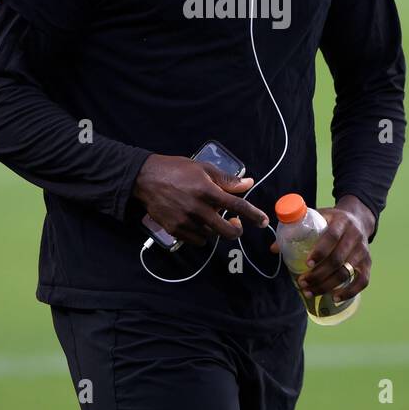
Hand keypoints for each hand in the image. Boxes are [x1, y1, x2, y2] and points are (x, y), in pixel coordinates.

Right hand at [132, 154, 268, 246]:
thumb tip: (248, 183)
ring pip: (212, 236)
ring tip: (210, 217)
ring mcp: (186, 221)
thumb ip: (226, 179)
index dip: (254, 215)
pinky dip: (202, 235)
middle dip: (236, 230)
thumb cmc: (176, 170)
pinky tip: (198, 223)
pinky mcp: (175, 230)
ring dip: (216, 229)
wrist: (145, 178)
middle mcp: (198, 209)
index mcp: (207, 191)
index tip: (263, 221)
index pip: (238, 206)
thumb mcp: (203, 168)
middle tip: (235, 223)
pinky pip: (197, 241)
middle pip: (228, 231)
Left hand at [269, 195, 373, 302]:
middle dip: (318, 275)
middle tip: (302, 283)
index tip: (307, 264)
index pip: (332, 237)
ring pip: (347, 272)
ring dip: (327, 285)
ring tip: (310, 292)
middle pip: (338, 259)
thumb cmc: (331, 220)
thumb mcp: (316, 217)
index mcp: (341, 221)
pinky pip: (362, 281)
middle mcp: (355, 236)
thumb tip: (274, 249)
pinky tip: (335, 298)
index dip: (320, 251)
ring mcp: (363, 251)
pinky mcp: (368, 263)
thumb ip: (296, 229)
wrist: (358, 219)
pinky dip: (350, 291)